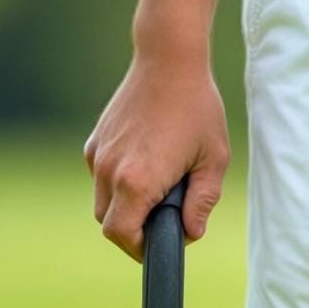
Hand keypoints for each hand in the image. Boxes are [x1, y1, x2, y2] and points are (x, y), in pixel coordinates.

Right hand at [83, 56, 230, 262]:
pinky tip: (145, 159)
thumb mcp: (213, 159)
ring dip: (125, 204)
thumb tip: (191, 233)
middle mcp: (110, 170)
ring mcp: (99, 154)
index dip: (140, 248)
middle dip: (134, 228)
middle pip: (109, 223)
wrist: (168, 59)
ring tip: (158, 183)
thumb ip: (202, 202)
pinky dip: (117, 180)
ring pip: (102, 201)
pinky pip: (101, 175)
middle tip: (164, 214)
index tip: (160, 241)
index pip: (122, 236)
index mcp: (137, 180)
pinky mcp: (95, 140)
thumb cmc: (197, 108)